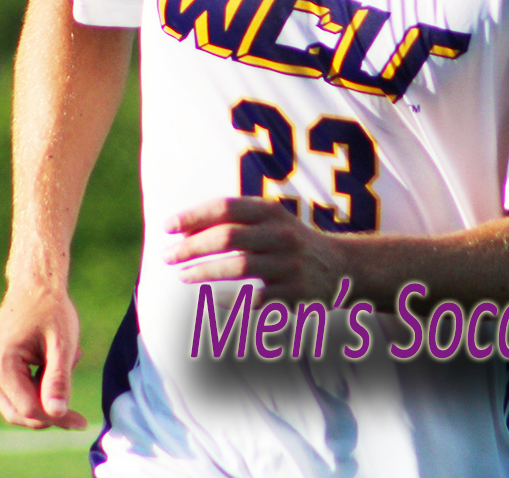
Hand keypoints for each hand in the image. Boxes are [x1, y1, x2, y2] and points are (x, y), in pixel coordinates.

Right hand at [0, 283, 87, 429]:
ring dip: (45, 394)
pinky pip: (16, 392)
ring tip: (67, 361)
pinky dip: (38, 385)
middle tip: (79, 409)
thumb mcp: (62, 346)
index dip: (58, 418)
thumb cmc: (52, 310)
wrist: (34, 284)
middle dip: (50, 411)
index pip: (29, 409)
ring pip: (18, 404)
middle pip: (20, 412)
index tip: (82, 422)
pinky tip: (53, 360)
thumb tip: (57, 414)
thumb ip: (59, 380)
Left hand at [165, 197, 347, 302]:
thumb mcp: (268, 220)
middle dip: (192, 246)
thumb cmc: (288, 241)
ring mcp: (290, 264)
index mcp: (271, 212)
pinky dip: (233, 300)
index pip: (226, 207)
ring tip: (182, 275)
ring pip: (239, 266)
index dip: (193, 216)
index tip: (166, 227)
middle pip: (228, 237)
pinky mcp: (296, 293)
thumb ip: (231, 220)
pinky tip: (212, 301)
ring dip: (204, 271)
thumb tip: (181, 229)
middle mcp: (282, 235)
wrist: (342, 266)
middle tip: (167, 256)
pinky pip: (257, 299)